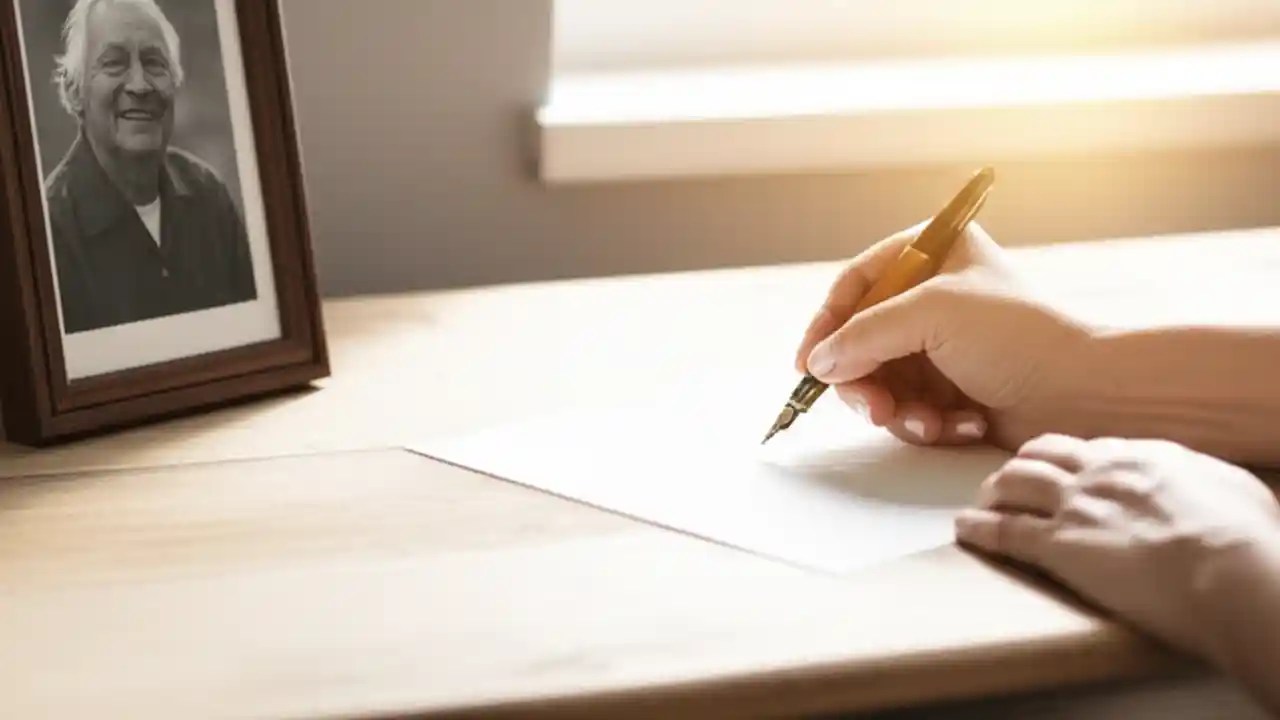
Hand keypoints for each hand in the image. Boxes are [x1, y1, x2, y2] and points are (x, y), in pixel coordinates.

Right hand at [795, 222, 1093, 449]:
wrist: (1086, 391)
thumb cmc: (1019, 335)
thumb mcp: (932, 315)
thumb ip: (865, 333)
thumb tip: (818, 363)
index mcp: (933, 253)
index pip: (856, 282)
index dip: (827, 323)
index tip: (809, 364)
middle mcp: (935, 294)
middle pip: (861, 338)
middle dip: (864, 379)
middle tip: (873, 408)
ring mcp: (943, 343)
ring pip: (882, 379)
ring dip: (897, 408)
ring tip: (927, 423)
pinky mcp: (955, 387)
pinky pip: (910, 406)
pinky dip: (926, 421)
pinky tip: (959, 425)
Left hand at [956, 433, 1279, 662]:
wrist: (1230, 570)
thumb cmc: (1247, 538)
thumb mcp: (1235, 490)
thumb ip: (1205, 481)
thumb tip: (1205, 487)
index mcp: (1144, 456)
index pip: (1089, 448)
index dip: (1067, 458)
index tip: (1060, 467)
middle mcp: (1101, 472)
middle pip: (1041, 456)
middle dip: (1022, 465)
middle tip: (1010, 480)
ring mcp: (1075, 505)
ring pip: (1013, 484)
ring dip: (993, 491)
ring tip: (982, 501)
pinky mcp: (1057, 545)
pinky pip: (1003, 531)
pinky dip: (978, 527)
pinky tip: (963, 528)